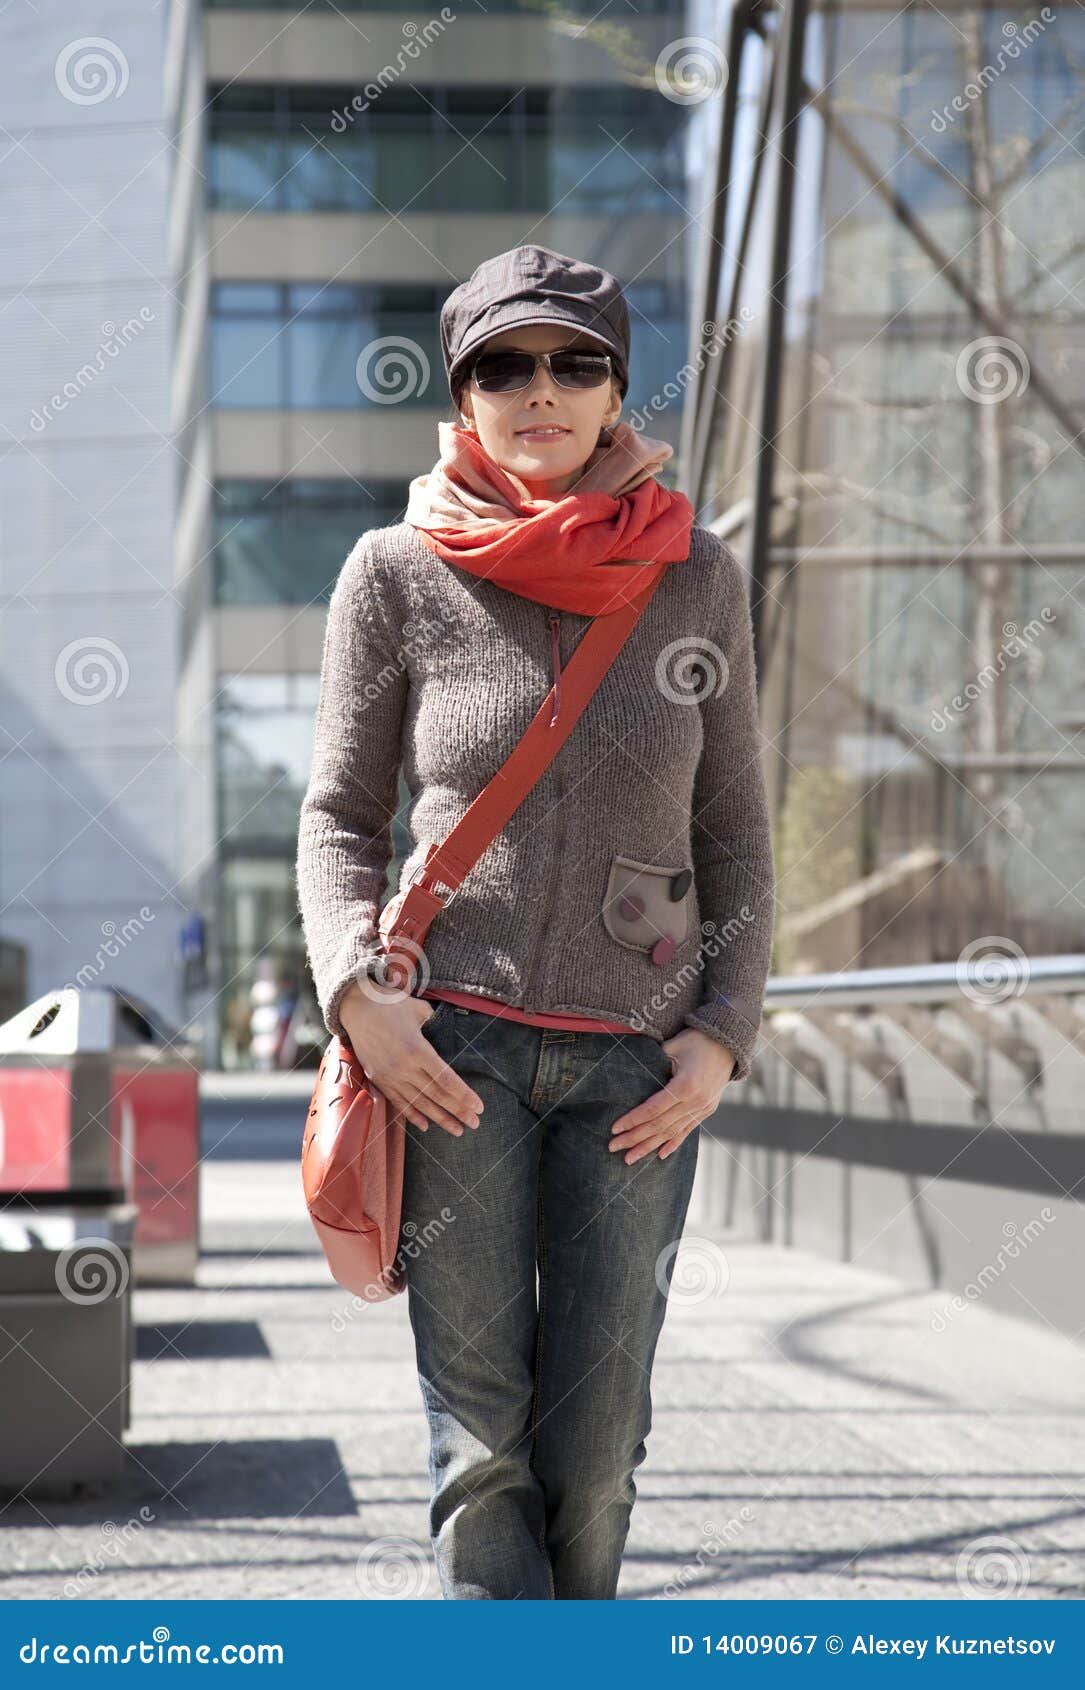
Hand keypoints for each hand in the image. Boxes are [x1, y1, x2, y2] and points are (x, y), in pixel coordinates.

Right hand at [338, 982, 484, 1137]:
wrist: (355, 1007)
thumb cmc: (390, 1004)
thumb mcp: (418, 1009)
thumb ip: (434, 1023)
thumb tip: (445, 1029)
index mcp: (417, 1050)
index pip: (446, 1080)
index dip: (464, 1096)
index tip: (479, 1107)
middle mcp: (403, 1067)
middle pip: (436, 1095)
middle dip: (457, 1111)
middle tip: (475, 1124)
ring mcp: (390, 1076)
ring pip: (419, 1102)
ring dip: (439, 1118)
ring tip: (457, 1130)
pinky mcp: (379, 1079)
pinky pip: (398, 1101)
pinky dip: (412, 1115)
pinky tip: (425, 1126)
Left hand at [608, 1027, 735, 1164]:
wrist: (728, 1043)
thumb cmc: (696, 1040)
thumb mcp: (673, 1046)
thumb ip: (654, 1061)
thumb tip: (631, 1073)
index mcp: (685, 1086)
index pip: (653, 1109)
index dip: (633, 1120)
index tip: (615, 1128)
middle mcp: (695, 1101)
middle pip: (660, 1125)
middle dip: (635, 1138)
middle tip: (613, 1147)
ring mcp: (703, 1108)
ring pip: (672, 1133)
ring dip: (649, 1147)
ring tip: (630, 1158)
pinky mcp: (707, 1110)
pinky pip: (687, 1131)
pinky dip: (672, 1143)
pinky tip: (660, 1156)